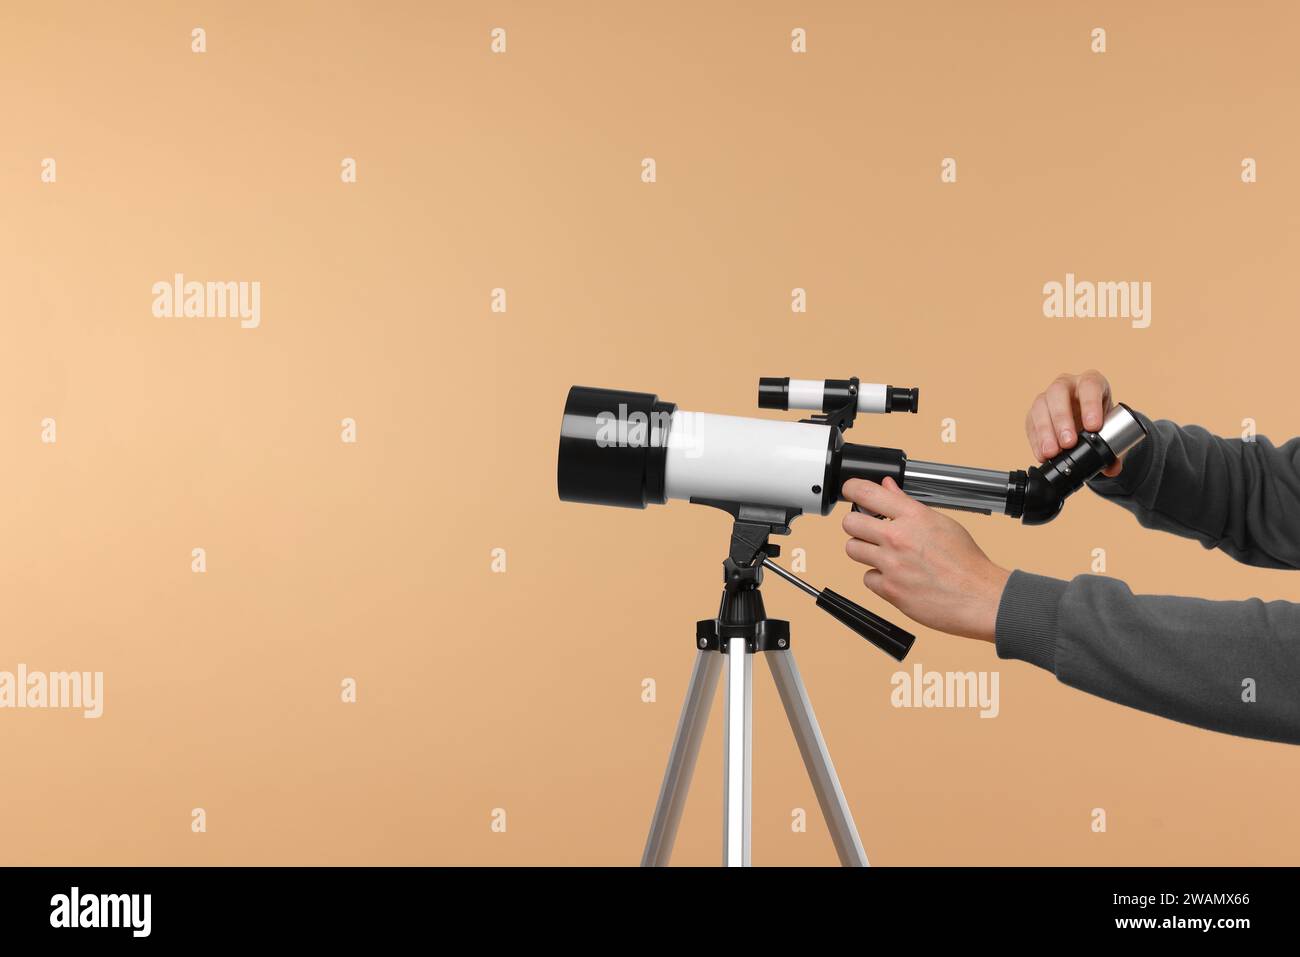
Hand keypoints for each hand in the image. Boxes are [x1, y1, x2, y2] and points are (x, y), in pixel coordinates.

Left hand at [841, 478, 1009, 641]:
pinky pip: (867, 578)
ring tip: (883, 555)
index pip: (867, 492)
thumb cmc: (967, 563)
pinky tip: (895, 578)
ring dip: (863, 551)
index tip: (851, 491)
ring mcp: (892, 564)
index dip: (853, 489)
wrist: (979, 597)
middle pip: (850, 522)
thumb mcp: (941, 523)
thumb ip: (908, 505)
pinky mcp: (889, 589)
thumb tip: (889, 488)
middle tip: (868, 530)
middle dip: (856, 525)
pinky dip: (878, 579)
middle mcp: (898, 538)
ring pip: (852, 549)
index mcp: (913, 516)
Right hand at [1025, 370, 1120, 476]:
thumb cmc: (1100, 420)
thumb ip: (1115, 449)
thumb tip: (1113, 467)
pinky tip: (1042, 454)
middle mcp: (1067, 385)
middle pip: (1058, 393)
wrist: (1087, 423)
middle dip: (1062, 419)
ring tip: (1053, 452)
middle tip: (1069, 443)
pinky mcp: (1034, 413)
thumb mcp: (1112, 430)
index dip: (1090, 405)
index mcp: (1091, 382)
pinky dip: (1036, 440)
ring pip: (1040, 406)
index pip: (1089, 385)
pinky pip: (1031, 423)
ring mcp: (1047, 397)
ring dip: (1045, 431)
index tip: (1093, 427)